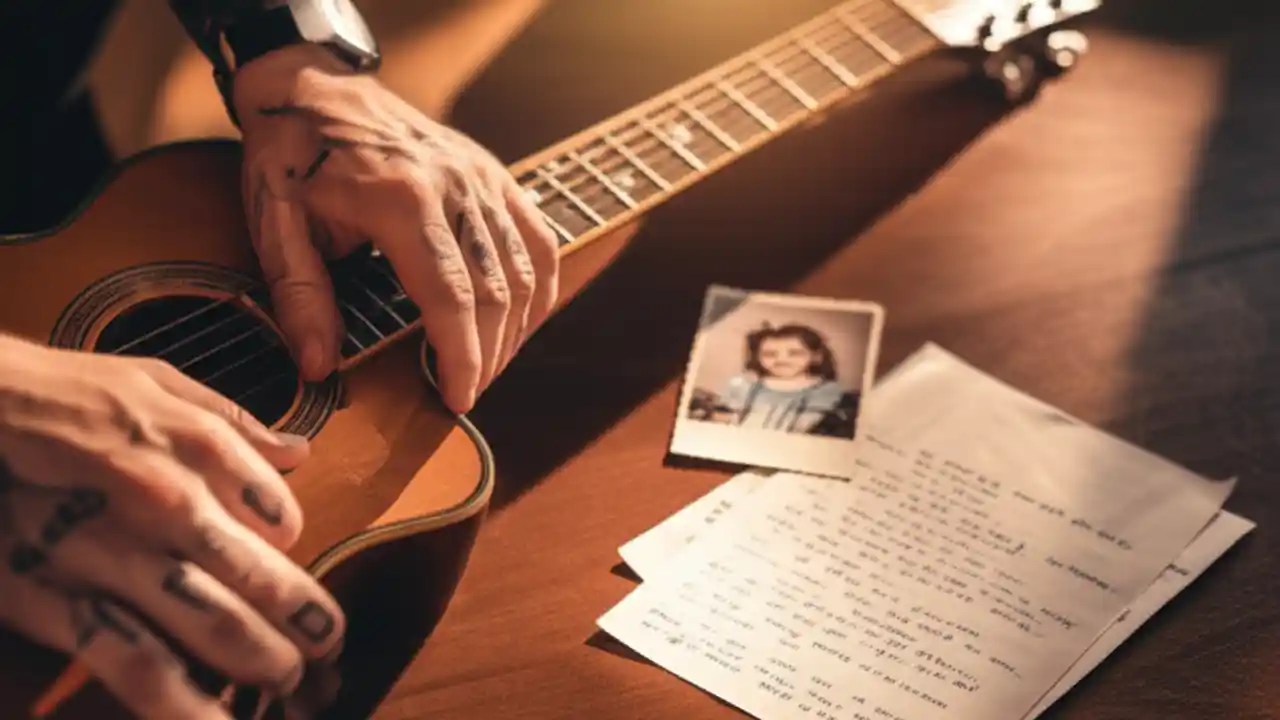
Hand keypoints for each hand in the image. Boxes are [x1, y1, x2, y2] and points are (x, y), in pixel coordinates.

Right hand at [0, 335, 344, 718]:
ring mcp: (107, 552)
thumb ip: (232, 422)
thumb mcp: (153, 383)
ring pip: (205, 620)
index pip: (276, 513)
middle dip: (301, 616)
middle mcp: (164, 501)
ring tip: (290, 686)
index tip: (296, 570)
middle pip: (253, 571)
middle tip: (329, 647)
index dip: (292, 551)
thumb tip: (300, 451)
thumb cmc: (65, 400)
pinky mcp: (48, 596)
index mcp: (195, 446)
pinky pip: (127, 658)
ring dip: (258, 659)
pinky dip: (179, 699)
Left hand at [233, 45, 559, 413]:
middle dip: (488, 354)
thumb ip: (299, 296)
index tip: (459, 400)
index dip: (461, 357)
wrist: (313, 85)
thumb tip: (318, 366)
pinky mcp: (494, 173)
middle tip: (468, 393)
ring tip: (489, 366)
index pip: (451, 295)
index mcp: (400, 198)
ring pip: (525, 269)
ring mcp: (482, 176)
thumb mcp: (275, 223)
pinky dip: (537, 287)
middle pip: (496, 290)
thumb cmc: (291, 155)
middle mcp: (455, 185)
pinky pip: (538, 238)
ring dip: (515, 329)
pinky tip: (519, 322)